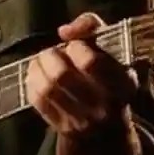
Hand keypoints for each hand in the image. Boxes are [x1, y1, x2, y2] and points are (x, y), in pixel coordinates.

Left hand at [25, 12, 138, 138]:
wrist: (108, 126)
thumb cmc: (107, 74)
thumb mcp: (112, 48)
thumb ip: (91, 26)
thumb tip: (64, 31)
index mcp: (121, 85)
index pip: (89, 61)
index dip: (75, 47)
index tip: (74, 46)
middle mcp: (103, 107)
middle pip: (61, 75)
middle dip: (50, 56)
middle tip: (51, 53)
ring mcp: (82, 121)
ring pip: (46, 88)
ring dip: (38, 68)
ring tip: (42, 61)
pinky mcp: (63, 128)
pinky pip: (37, 100)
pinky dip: (32, 81)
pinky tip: (37, 75)